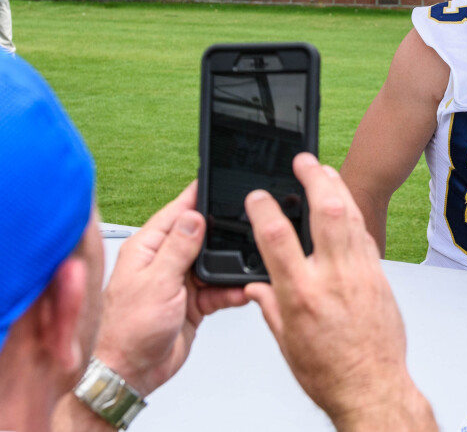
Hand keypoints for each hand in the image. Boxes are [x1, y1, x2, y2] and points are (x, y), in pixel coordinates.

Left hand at [93, 183, 248, 394]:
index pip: (177, 213)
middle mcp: (163, 262)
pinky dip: (233, 290)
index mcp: (147, 248)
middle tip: (247, 226)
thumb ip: (178, 248)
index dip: (198, 198)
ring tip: (249, 262)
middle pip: (202, 236)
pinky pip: (219, 289)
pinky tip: (243, 290)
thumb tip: (194, 216)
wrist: (131, 372)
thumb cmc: (128, 331)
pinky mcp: (193, 302)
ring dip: (231, 265)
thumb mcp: (157, 282)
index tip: (220, 183)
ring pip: (215, 262)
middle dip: (223, 233)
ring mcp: (179, 282)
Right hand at [244, 153, 433, 431]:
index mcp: (302, 294)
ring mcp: (361, 275)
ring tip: (325, 171)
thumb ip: (271, 307)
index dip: (264, 209)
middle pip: (326, 212)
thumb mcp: (286, 342)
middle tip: (304, 161)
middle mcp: (334, 278)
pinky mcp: (380, 279)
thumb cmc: (330, 373)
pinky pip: (366, 238)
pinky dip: (354, 218)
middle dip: (315, 179)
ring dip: (338, 189)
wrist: (373, 388)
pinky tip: (347, 208)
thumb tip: (258, 288)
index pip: (277, 238)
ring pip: (352, 219)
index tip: (257, 196)